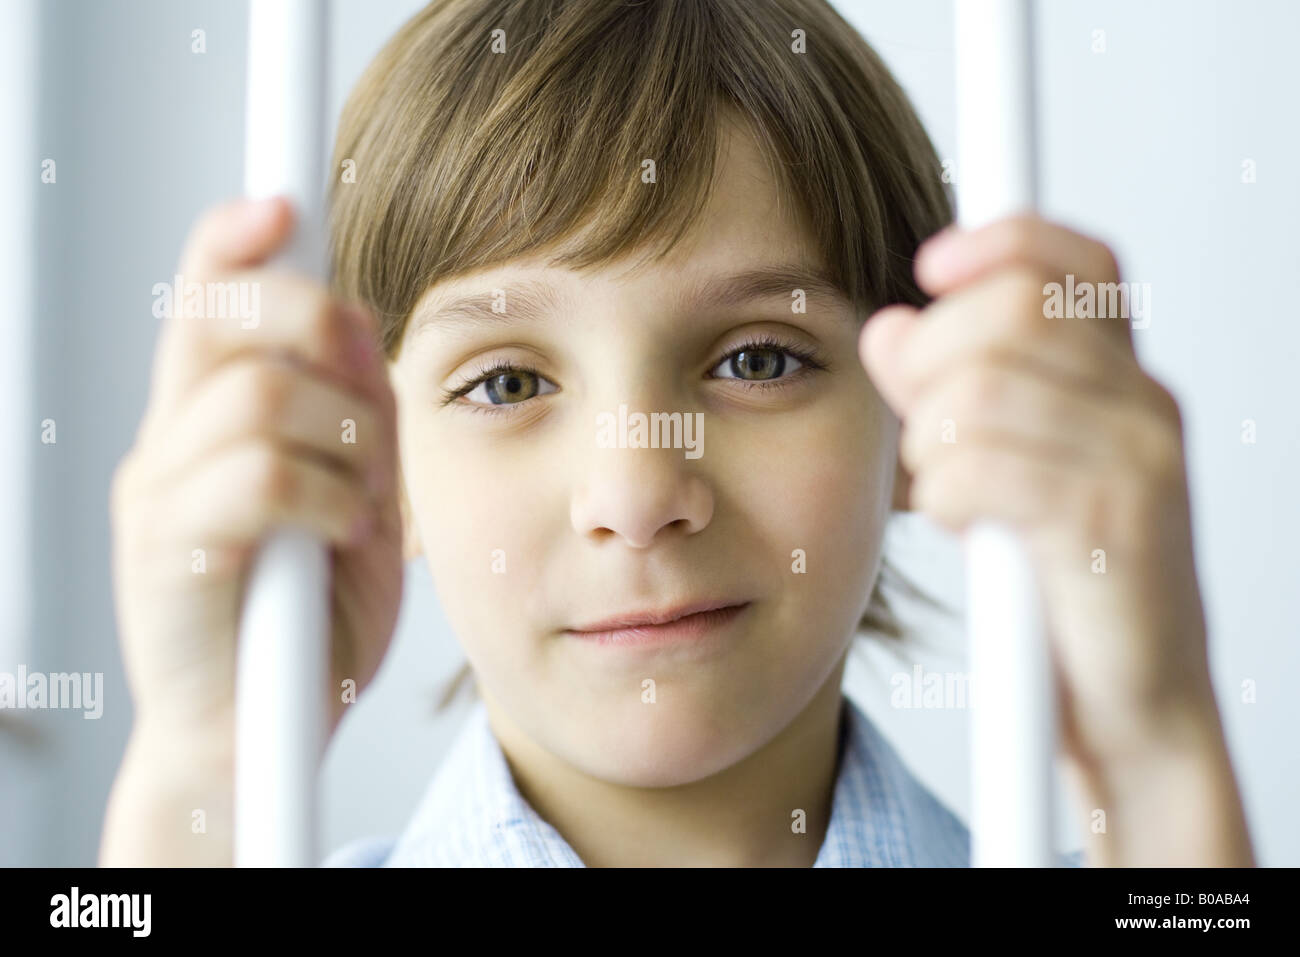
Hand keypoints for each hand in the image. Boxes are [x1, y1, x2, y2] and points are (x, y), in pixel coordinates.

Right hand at [110, 196, 402, 750]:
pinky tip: (343, 535)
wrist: (262, 737)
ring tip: (364, 501)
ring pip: (255, 393)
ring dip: (342, 435)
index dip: (236, 242)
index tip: (283, 205)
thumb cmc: (312, 620)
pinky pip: (260, 478)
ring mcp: (160, 500)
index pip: (205, 300)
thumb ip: (357, 417)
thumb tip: (359, 325)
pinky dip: (327, 495)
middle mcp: (170, 447)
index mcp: (211, 425)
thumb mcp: (357, 501)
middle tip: (369, 403)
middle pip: (225, 319)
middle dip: (314, 326)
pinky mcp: (169, 560)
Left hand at [859, 214, 1215, 777]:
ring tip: (948, 491)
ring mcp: (1134, 462)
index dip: (1001, 241)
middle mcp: (1141, 406)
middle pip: (1011, 309)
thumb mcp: (997, 472)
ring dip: (931, 445)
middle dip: (932, 361)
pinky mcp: (1108, 526)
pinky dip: (945, 499)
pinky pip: (976, 470)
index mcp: (1121, 381)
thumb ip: (944, 392)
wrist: (1128, 707)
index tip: (931, 268)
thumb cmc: (1063, 588)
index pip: (1075, 261)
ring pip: (979, 391)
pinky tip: (966, 526)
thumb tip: (889, 327)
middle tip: (921, 428)